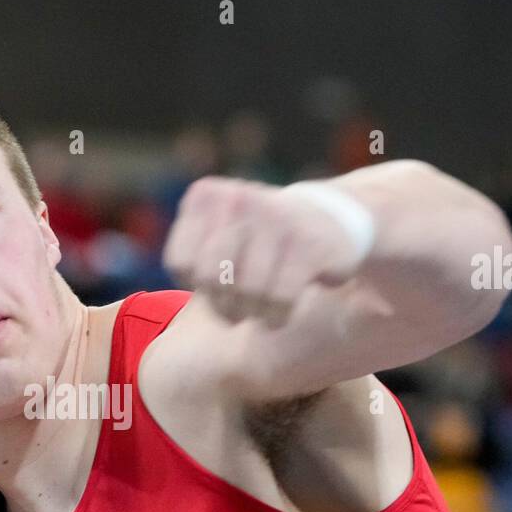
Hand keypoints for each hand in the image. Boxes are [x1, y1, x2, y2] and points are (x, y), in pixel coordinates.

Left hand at [162, 176, 389, 329]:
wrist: (332, 219)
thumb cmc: (262, 240)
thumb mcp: (219, 233)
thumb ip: (192, 257)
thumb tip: (178, 298)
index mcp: (206, 196)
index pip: (180, 265)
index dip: (197, 285)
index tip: (218, 279)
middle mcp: (238, 199)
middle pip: (212, 282)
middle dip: (227, 305)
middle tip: (244, 302)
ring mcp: (275, 218)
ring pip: (247, 295)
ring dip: (256, 313)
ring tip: (269, 302)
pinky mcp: (309, 243)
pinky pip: (279, 301)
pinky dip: (279, 315)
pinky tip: (286, 305)